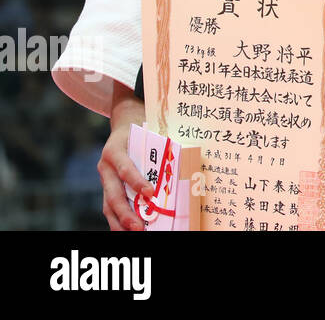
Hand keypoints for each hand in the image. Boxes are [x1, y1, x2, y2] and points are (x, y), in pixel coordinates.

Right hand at [98, 84, 152, 230]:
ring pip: (109, 205)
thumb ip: (162, 145)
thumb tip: (189, 155)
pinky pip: (110, 207)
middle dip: (126, 212)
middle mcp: (106, 166)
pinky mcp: (106, 187)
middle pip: (113, 193)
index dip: (136, 182)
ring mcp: (104, 179)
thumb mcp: (150, 131)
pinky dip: (119, 220)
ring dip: (121, 221)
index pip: (125, 168)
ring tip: (135, 232)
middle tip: (139, 226)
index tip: (150, 194)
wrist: (124, 123)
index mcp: (115, 150)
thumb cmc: (142, 129)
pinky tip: (129, 230)